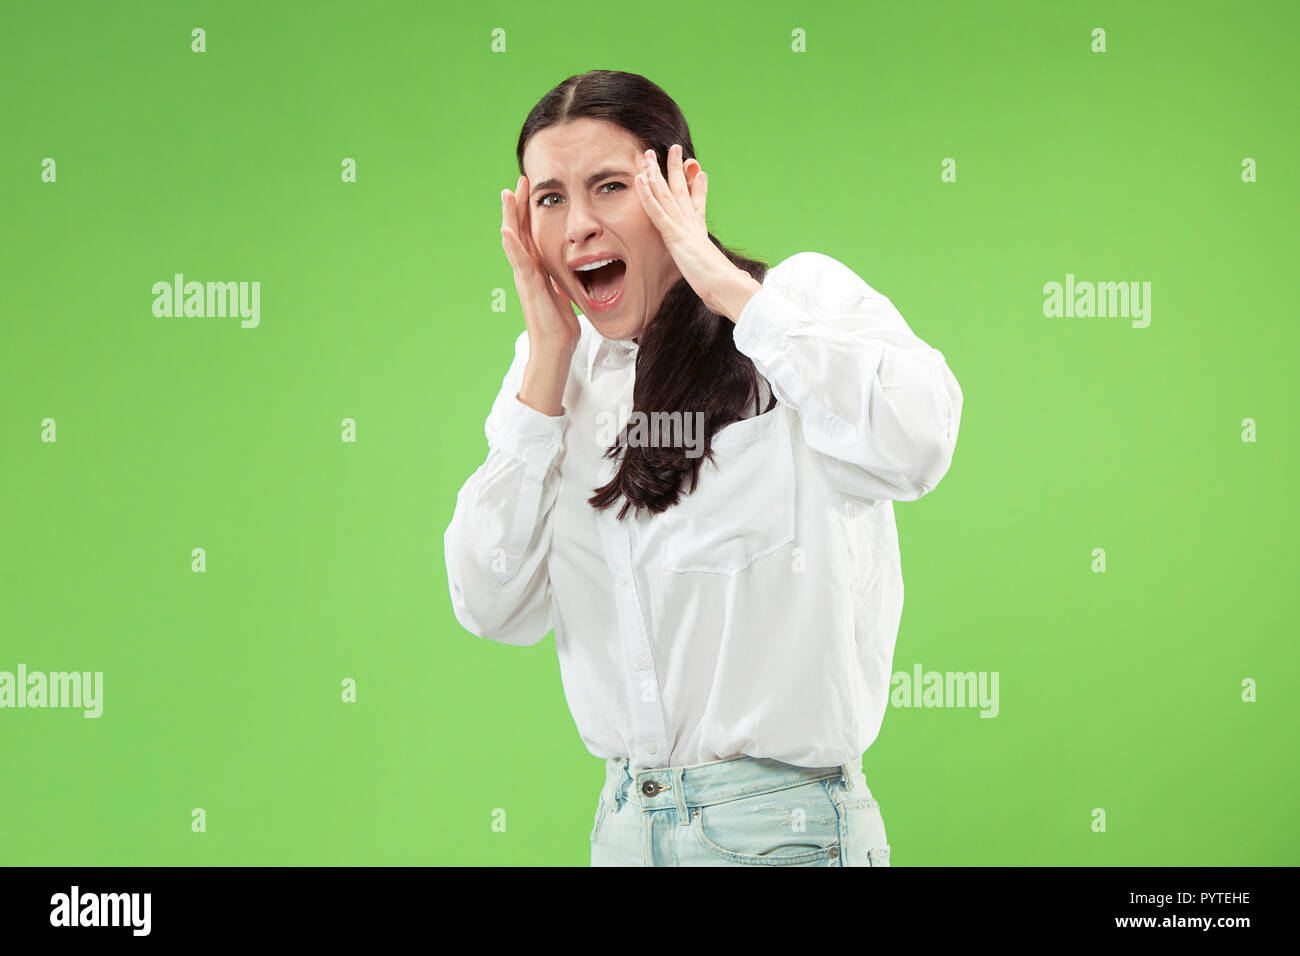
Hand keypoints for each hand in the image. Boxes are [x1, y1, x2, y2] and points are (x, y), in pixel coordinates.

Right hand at [501, 175, 580, 357]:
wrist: (554, 350)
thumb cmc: (559, 327)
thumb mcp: (564, 295)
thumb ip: (561, 279)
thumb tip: (569, 269)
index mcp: (537, 270)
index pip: (530, 234)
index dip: (529, 212)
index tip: (531, 189)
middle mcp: (527, 271)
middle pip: (519, 231)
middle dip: (518, 205)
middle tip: (519, 179)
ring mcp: (525, 278)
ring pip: (515, 241)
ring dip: (510, 217)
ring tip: (506, 194)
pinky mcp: (529, 288)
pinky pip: (520, 263)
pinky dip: (512, 246)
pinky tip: (506, 230)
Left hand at [634, 144, 744, 315]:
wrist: (727, 289)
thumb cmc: (727, 287)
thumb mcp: (726, 278)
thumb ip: (733, 276)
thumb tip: (745, 279)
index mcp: (701, 234)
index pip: (698, 204)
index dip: (699, 187)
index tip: (700, 171)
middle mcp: (692, 225)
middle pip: (682, 190)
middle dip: (677, 168)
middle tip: (675, 148)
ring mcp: (683, 228)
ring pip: (666, 194)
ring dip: (656, 172)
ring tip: (648, 154)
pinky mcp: (675, 236)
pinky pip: (657, 211)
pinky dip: (647, 194)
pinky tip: (640, 178)